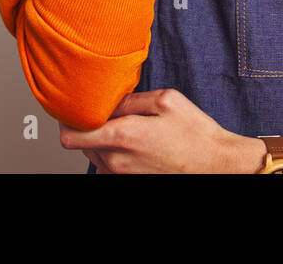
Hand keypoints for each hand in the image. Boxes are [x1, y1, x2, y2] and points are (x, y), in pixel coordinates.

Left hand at [59, 88, 255, 172]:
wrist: (217, 165)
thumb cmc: (196, 133)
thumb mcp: (166, 100)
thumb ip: (131, 99)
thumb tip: (109, 101)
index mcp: (123, 136)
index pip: (71, 136)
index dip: (66, 121)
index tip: (72, 108)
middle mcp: (117, 160)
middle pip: (80, 145)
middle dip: (87, 127)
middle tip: (105, 112)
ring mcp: (123, 175)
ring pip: (93, 156)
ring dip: (100, 141)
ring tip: (122, 127)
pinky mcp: (131, 182)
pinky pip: (107, 168)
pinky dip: (111, 154)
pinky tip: (130, 143)